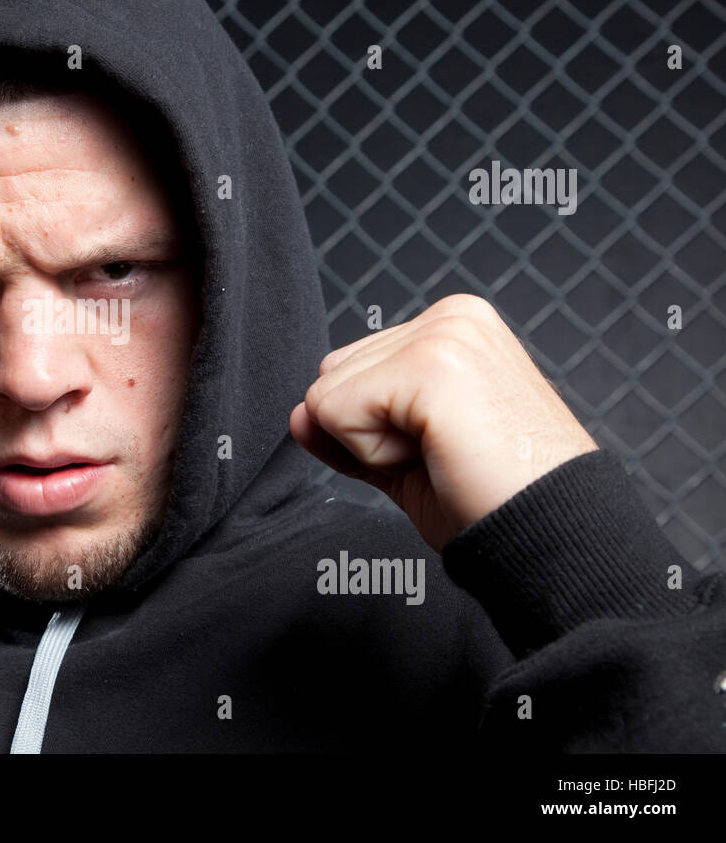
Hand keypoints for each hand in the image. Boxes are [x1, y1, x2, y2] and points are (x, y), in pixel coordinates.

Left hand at [289, 294, 597, 551]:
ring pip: (326, 396)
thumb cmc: (494, 500)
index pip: (347, 371)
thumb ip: (349, 428)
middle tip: (442, 456)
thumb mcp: (404, 457)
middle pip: (330, 376)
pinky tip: (436, 457)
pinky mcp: (430, 364)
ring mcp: (442, 335)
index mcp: (450, 328)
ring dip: (372, 446)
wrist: (556, 537)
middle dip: (368, 434)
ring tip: (443, 455)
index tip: (440, 451)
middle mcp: (449, 318)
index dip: (374, 431)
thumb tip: (299, 415)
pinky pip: (335, 413)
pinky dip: (373, 454)